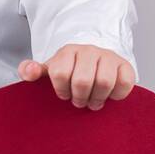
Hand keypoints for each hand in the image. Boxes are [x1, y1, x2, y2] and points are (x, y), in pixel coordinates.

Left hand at [18, 44, 135, 109]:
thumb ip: (32, 71)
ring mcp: (108, 56)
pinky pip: (125, 83)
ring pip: (105, 82)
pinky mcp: (125, 65)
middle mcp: (89, 50)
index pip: (60, 73)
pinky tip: (109, 96)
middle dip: (80, 97)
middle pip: (83, 80)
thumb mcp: (49, 71)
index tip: (63, 95)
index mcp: (67, 52)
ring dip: (98, 98)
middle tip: (79, 102)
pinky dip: (117, 95)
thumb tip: (29, 71)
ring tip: (94, 102)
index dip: (61, 90)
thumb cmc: (69, 71)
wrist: (94, 62)